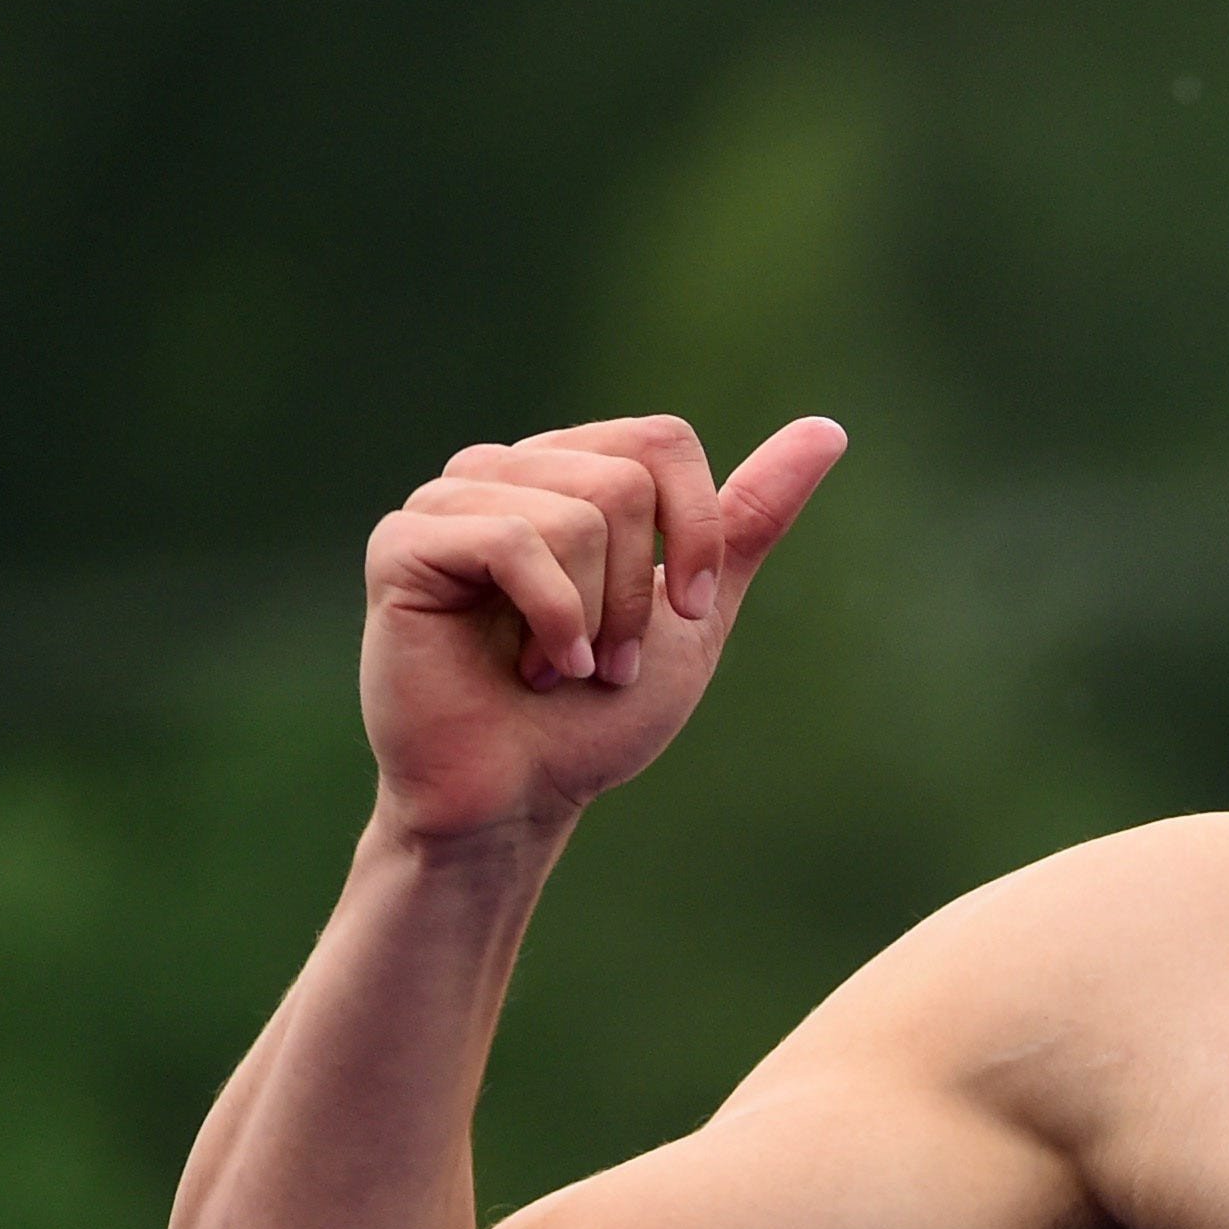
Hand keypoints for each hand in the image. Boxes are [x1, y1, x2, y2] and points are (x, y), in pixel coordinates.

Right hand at [358, 413, 848, 843]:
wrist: (520, 798)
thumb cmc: (596, 715)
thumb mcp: (695, 610)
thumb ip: (746, 520)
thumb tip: (826, 429)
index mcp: (565, 472)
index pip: (662, 441)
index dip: (696, 534)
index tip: (689, 613)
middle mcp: (502, 471)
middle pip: (625, 480)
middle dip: (641, 593)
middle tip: (610, 661)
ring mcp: (445, 502)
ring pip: (577, 514)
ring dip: (595, 619)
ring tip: (561, 669)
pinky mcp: (402, 545)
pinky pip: (512, 542)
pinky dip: (549, 621)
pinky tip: (530, 669)